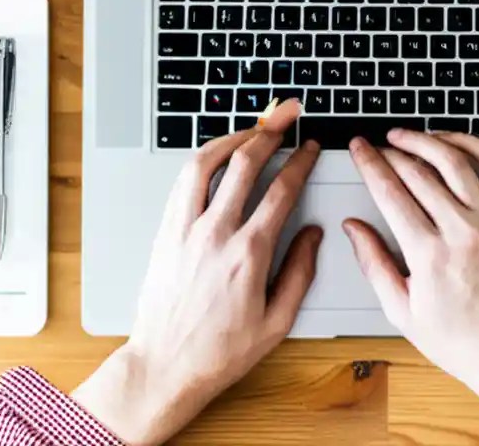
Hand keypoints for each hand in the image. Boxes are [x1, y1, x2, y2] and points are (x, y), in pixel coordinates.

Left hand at [73, 100, 321, 444]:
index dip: (301, 161)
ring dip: (232, 136)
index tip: (310, 147)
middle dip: (271, 129)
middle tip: (287, 114)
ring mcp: (184, 230)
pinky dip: (203, 160)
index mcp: (248, 254)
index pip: (281, 190)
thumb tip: (314, 235)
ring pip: (206, 163)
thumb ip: (300, 272)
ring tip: (251, 126)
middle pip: (245, 163)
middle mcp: (214, 234)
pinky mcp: (165, 233)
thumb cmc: (219, 352)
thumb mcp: (277, 322)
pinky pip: (182, 182)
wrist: (164, 366)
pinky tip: (216, 155)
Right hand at [345, 130, 478, 424]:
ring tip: (405, 136)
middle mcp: (461, 231)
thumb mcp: (402, 311)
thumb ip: (374, 263)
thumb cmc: (461, 341)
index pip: (390, 192)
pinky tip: (454, 142)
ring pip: (454, 160)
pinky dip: (475, 145)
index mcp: (429, 255)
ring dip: (425, 140)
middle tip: (374, 144)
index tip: (358, 149)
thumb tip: (353, 228)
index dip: (368, 164)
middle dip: (389, 151)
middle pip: (417, 171)